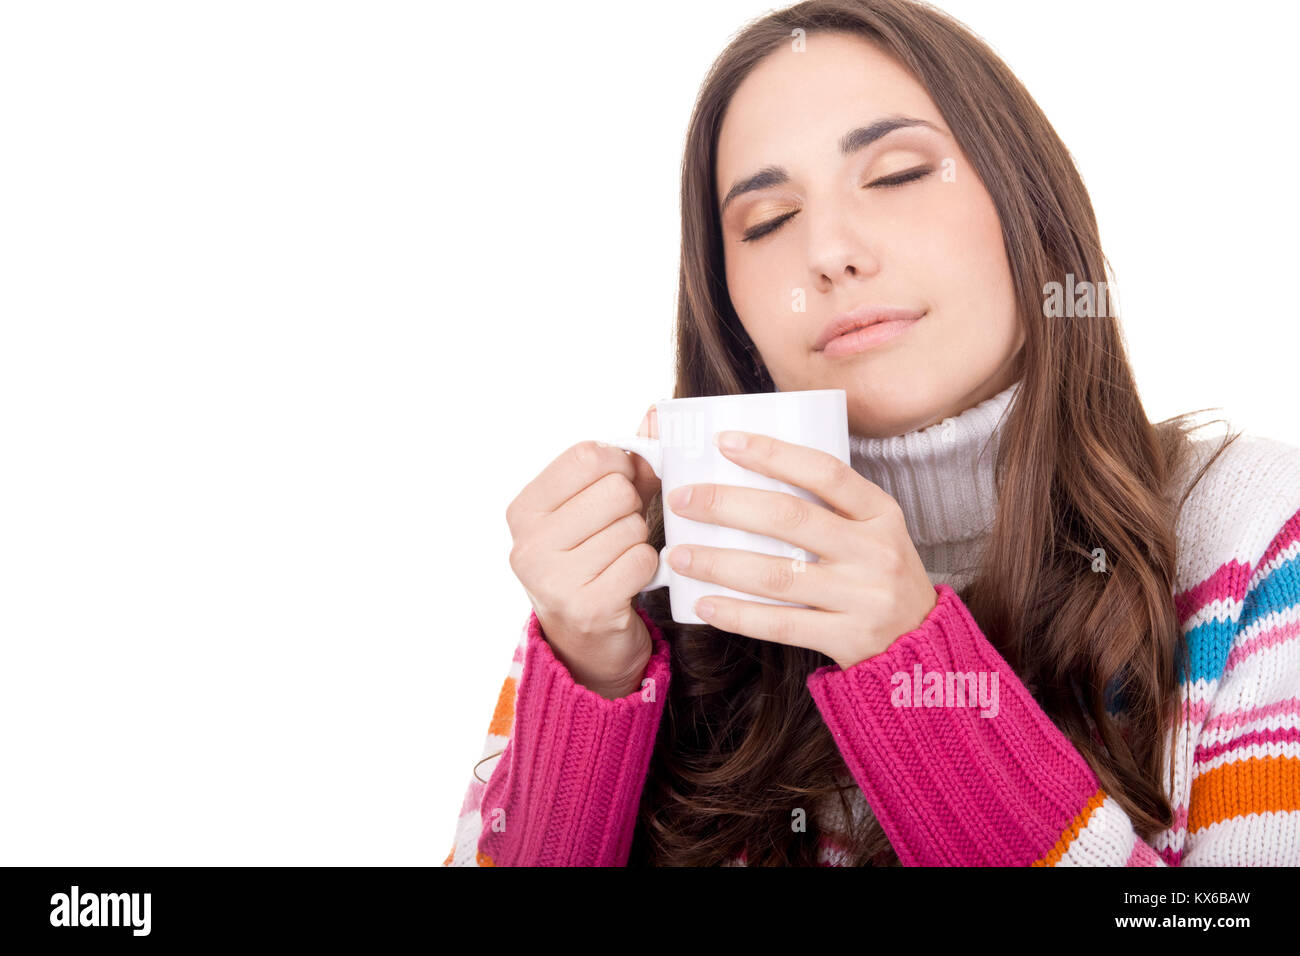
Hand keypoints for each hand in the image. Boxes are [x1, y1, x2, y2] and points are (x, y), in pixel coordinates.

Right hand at [504, 403, 662, 698]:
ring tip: (619, 559)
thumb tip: (656, 414)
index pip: (587, 454)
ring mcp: (552, 579)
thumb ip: (625, 462)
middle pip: (615, 489)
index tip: (623, 482)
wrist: (586, 644)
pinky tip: (628, 581)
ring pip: (632, 526)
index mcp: (525, 509)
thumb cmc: (595, 561)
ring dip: (639, 541)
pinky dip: (647, 568)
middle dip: (632, 507)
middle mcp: (528, 543)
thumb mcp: (597, 508)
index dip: (621, 463)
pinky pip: (642, 560)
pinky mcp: (586, 607)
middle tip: (619, 530)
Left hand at [663, 429, 937, 669]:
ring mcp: (862, 597)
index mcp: (881, 513)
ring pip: (776, 575)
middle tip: (682, 499)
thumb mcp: (872, 530)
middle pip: (790, 519)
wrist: (922, 644)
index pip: (824, 472)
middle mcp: (875, 551)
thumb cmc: (878, 574)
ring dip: (719, 562)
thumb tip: (745, 474)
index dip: (773, 453)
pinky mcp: (848, 638)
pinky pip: (781, 625)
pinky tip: (704, 604)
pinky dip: (737, 615)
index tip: (725, 442)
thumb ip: (827, 506)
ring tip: (679, 555)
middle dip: (727, 505)